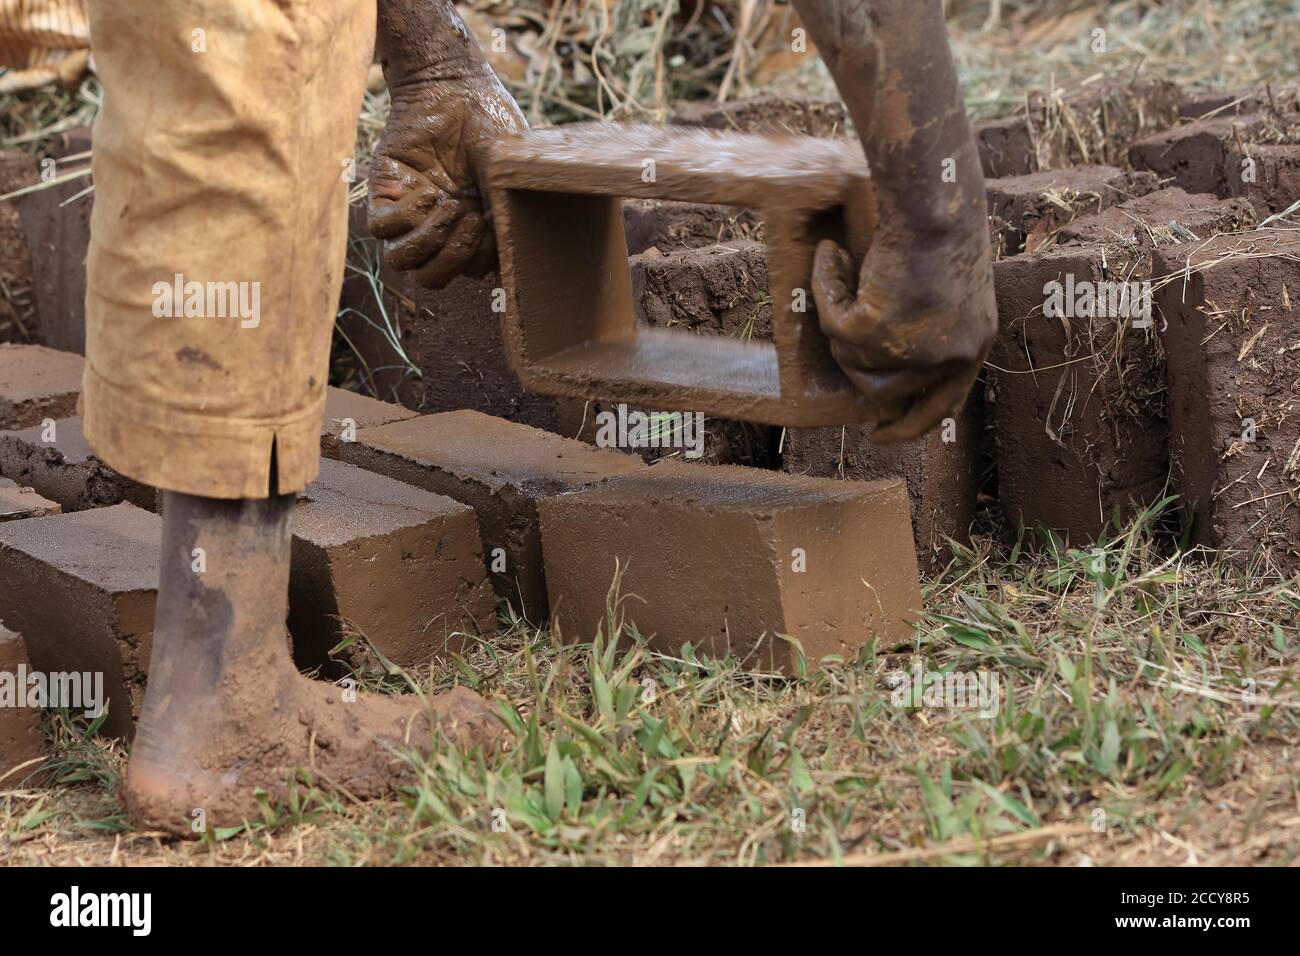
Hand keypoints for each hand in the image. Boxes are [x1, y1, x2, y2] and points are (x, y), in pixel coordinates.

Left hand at [368, 71, 524, 287]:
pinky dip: (406, 215)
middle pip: (431, 278)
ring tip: (448, 206)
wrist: (457, 87)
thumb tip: (501, 258)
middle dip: (453, 257)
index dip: (480, 258)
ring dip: (428, 242)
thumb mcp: (507, 178)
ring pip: (400, 263)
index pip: (469, 272)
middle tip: (470, 217)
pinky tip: (427, 188)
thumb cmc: (491, 128)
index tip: (492, 220)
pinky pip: (381, 229)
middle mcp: (438, 228)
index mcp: (470, 231)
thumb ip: (504, 219)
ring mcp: (409, 214)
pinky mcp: (384, 192)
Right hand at [812, 224, 995, 442]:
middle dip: (857, 364)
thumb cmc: (943, 224)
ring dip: (839, 321)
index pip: (941, 407)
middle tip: (840, 332)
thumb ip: (929, 330)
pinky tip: (832, 256)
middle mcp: (949, 358)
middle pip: (884, 392)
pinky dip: (826, 288)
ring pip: (852, 361)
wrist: (934, 200)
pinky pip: (832, 325)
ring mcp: (913, 350)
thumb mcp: (950, 290)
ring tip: (843, 272)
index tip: (879, 435)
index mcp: (973, 348)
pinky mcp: (875, 332)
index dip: (907, 426)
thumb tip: (880, 361)